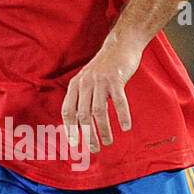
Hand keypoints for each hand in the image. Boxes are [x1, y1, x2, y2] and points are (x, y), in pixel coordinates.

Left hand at [61, 30, 143, 153]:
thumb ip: (82, 98)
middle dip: (88, 135)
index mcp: (76, 85)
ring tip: (108, 142)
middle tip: (94, 149)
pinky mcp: (116, 79)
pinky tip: (125, 127)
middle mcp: (85, 83)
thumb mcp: (87, 80)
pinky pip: (119, 102)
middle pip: (83, 116)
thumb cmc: (105, 67)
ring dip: (103, 130)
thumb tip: (79, 125)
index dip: (70, 129)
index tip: (74, 144)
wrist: (121, 45)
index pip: (67, 111)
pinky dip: (122, 116)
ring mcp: (101, 81)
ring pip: (99, 112)